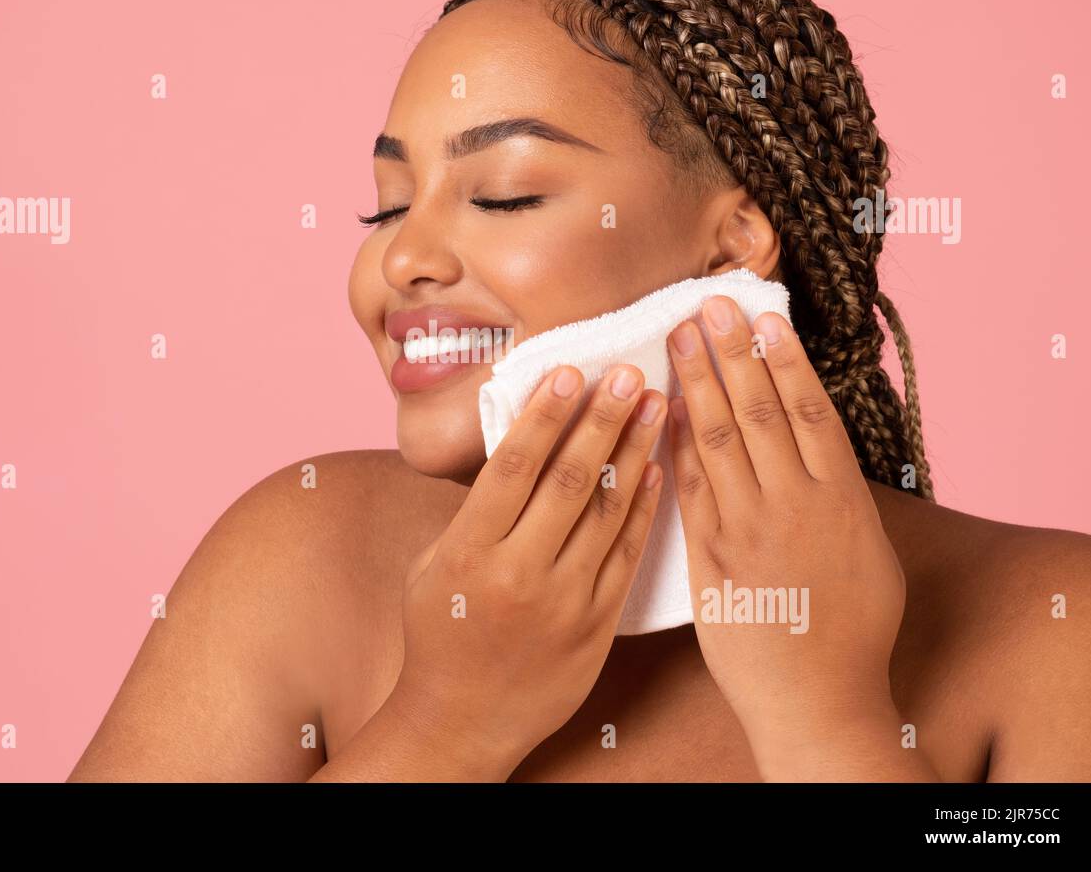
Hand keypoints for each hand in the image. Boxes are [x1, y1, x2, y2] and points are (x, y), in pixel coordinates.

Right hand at [392, 364, 666, 776]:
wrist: (460, 721)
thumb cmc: (440, 633)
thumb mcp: (434, 565)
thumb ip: (473, 513)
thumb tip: (516, 447)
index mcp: (470, 552)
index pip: (515, 467)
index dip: (545, 415)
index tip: (570, 371)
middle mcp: (518, 574)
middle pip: (569, 481)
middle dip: (602, 420)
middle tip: (630, 372)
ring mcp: (562, 603)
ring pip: (606, 512)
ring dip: (633, 453)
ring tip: (654, 405)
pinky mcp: (595, 627)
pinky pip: (625, 557)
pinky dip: (642, 510)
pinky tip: (656, 470)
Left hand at [666, 296, 910, 777]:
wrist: (816, 699)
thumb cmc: (851, 631)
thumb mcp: (868, 554)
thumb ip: (841, 497)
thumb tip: (820, 450)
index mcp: (842, 500)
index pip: (810, 411)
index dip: (784, 360)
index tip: (765, 317)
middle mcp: (794, 505)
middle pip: (760, 412)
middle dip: (732, 353)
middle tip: (708, 302)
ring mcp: (748, 529)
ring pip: (719, 440)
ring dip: (698, 383)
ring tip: (682, 335)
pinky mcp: (709, 556)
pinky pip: (689, 487)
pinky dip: (674, 443)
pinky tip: (661, 407)